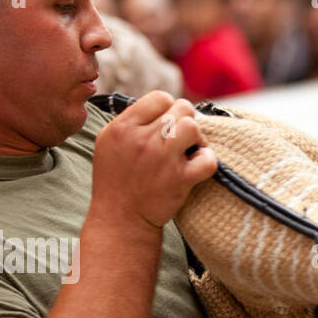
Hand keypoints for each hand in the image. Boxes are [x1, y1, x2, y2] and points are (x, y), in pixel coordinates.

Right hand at [88, 91, 217, 231]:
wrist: (121, 219)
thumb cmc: (116, 181)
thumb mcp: (109, 143)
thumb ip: (130, 121)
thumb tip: (158, 106)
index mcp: (122, 128)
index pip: (160, 98)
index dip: (169, 108)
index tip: (167, 124)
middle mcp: (142, 139)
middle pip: (181, 108)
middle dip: (185, 121)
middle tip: (181, 138)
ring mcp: (162, 159)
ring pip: (193, 127)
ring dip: (197, 138)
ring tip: (190, 150)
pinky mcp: (180, 179)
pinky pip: (208, 159)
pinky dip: (207, 161)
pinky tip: (197, 167)